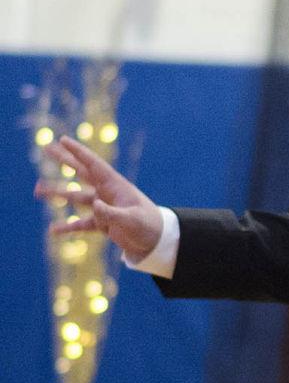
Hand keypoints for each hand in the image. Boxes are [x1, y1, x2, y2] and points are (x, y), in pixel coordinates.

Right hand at [36, 136, 162, 261]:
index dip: (78, 152)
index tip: (62, 140)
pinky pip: (81, 224)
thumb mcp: (132, 220)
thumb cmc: (148, 226)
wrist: (156, 242)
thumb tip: (93, 205)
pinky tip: (53, 230)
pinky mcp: (102, 223)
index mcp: (115, 185)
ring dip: (57, 193)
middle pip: (81, 173)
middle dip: (64, 161)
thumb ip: (112, 214)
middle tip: (46, 149)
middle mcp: (106, 193)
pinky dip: (68, 227)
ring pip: (76, 197)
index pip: (93, 165)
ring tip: (37, 191)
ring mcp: (103, 207)